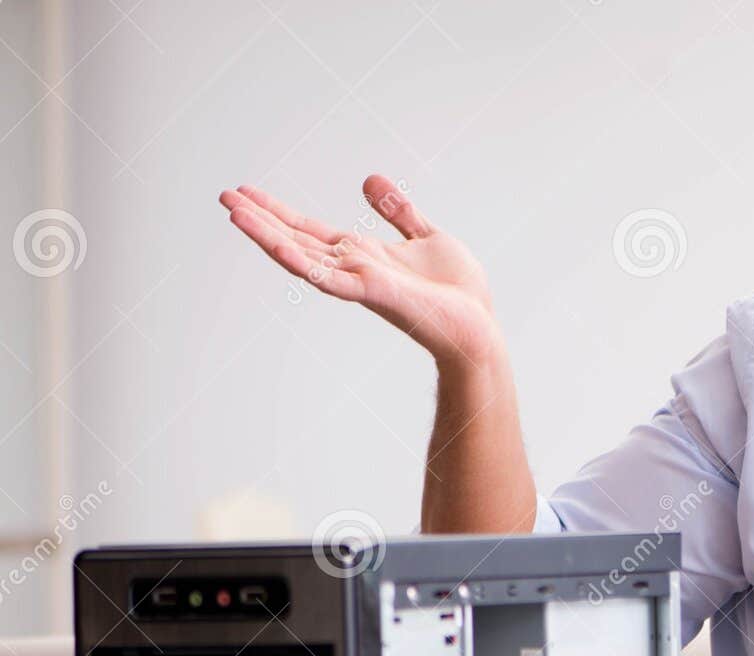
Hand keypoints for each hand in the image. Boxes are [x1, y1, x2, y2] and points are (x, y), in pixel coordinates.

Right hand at [219, 175, 498, 368]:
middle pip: (296, 240)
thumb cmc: (459, 293)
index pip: (310, 230)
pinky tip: (277, 245)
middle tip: (224, 196)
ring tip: (233, 213)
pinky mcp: (375, 293)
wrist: (479, 327)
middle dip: (261, 220)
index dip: (278, 212)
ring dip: (267, 236)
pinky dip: (304, 263)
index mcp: (363, 255)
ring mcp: (360, 281)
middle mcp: (354, 268)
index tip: (246, 192)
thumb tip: (369, 180)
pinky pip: (331, 278)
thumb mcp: (428, 237)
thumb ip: (398, 212)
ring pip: (303, 257)